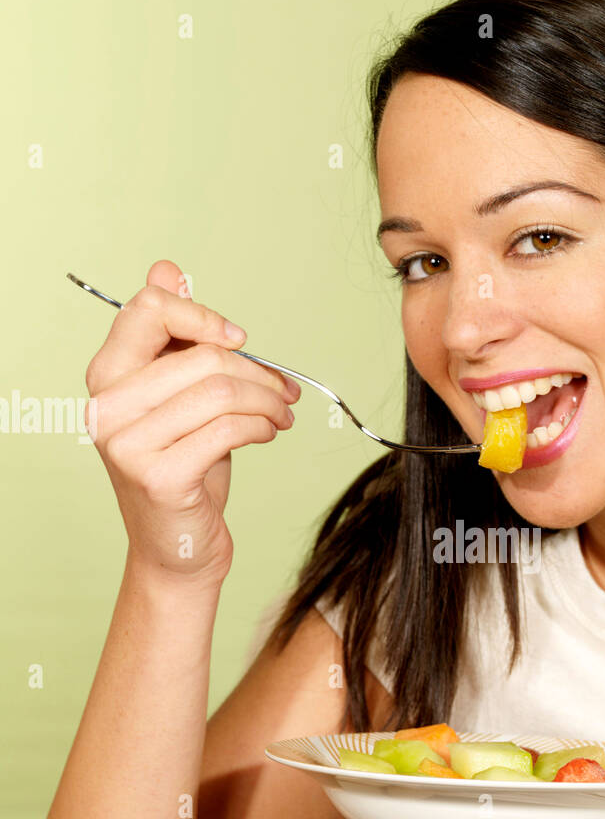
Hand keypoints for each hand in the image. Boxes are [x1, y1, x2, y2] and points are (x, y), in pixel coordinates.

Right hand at [84, 259, 299, 587]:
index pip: (148, 310)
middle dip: (257, 370)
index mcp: (107, 376)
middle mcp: (107, 407)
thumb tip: (167, 269)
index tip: (240, 339)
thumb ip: (173, 337)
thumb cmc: (184, 469)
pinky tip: (269, 434)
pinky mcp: (159, 475)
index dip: (203, 316)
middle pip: (202, 355)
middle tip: (283, 391)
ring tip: (281, 414)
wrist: (176, 549)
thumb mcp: (179, 397)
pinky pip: (229, 428)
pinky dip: (262, 426)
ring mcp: (128, 443)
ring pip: (220, 390)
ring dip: (267, 399)